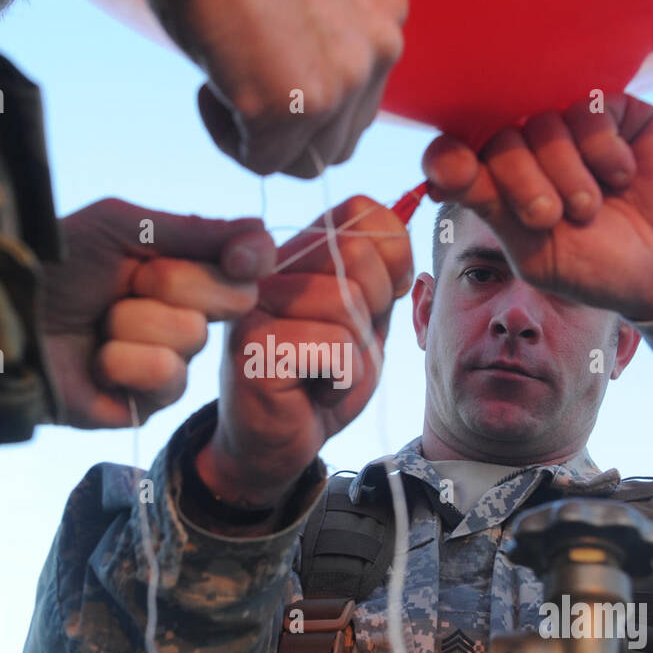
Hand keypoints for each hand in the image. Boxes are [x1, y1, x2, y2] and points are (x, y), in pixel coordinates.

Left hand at [42, 198, 275, 427]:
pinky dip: (122, 360)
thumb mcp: (120, 225)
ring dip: (132, 322)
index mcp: (178, 274)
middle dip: (168, 284)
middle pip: (228, 302)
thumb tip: (263, 233)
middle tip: (121, 284)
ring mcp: (163, 365)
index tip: (241, 255)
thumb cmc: (49, 263)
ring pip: (191, 338)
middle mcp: (178, 319)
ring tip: (94, 324)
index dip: (241, 261)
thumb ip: (194, 230)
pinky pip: (166, 378)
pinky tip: (93, 360)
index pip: (242, 269)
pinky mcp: (143, 405)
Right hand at [126, 0, 406, 177]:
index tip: (261, 58)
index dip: (303, 97)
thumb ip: (320, 36)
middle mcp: (378, 51)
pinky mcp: (295, 106)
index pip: (357, 102)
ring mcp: (342, 82)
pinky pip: (261, 162)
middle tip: (238, 75)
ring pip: (303, 161)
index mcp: (386, 16)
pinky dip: (228, 136)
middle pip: (338, 142)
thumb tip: (293, 88)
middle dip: (288, 130)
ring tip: (224, 75)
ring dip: (259, 137)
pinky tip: (208, 83)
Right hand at [198, 196, 412, 507]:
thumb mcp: (368, 317)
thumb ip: (383, 271)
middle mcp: (266, 266)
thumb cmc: (323, 379)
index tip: (370, 305)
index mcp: (295, 248)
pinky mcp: (253, 347)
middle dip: (372, 312)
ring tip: (324, 373)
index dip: (388, 261)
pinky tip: (314, 393)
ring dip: (355, 354)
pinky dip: (342, 381)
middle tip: (341, 347)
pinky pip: (335, 348)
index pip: (360, 210)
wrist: (278, 443)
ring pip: (347, 303)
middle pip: (357, 255)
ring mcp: (252, 303)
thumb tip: (399, 224)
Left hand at [422, 93, 652, 321]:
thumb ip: (491, 208)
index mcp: (498, 187)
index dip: (449, 159)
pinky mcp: (612, 111)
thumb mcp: (535, 251)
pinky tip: (623, 176)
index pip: (455, 156)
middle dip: (521, 180)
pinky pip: (587, 108)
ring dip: (566, 170)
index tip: (456, 175)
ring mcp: (569, 129)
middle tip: (550, 218)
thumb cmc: (599, 267)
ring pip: (542, 123)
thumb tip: (437, 174)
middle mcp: (528, 152)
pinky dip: (601, 148)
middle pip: (498, 139)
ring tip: (592, 207)